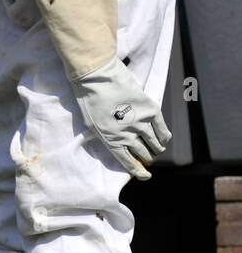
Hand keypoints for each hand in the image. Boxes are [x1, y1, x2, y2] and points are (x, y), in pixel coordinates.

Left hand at [72, 57, 170, 179]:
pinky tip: (163, 139)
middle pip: (143, 153)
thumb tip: (122, 144)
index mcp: (109, 139)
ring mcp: (140, 123)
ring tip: (155, 149)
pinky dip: (164, 137)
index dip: (138, 171)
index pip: (127, 161)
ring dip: (156, 149)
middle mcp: (127, 134)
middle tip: (147, 157)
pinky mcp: (150, 110)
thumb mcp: (92, 124)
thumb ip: (107, 135)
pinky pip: (162, 130)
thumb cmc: (88, 99)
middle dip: (146, 158)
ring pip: (154, 143)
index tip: (145, 176)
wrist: (97, 77)